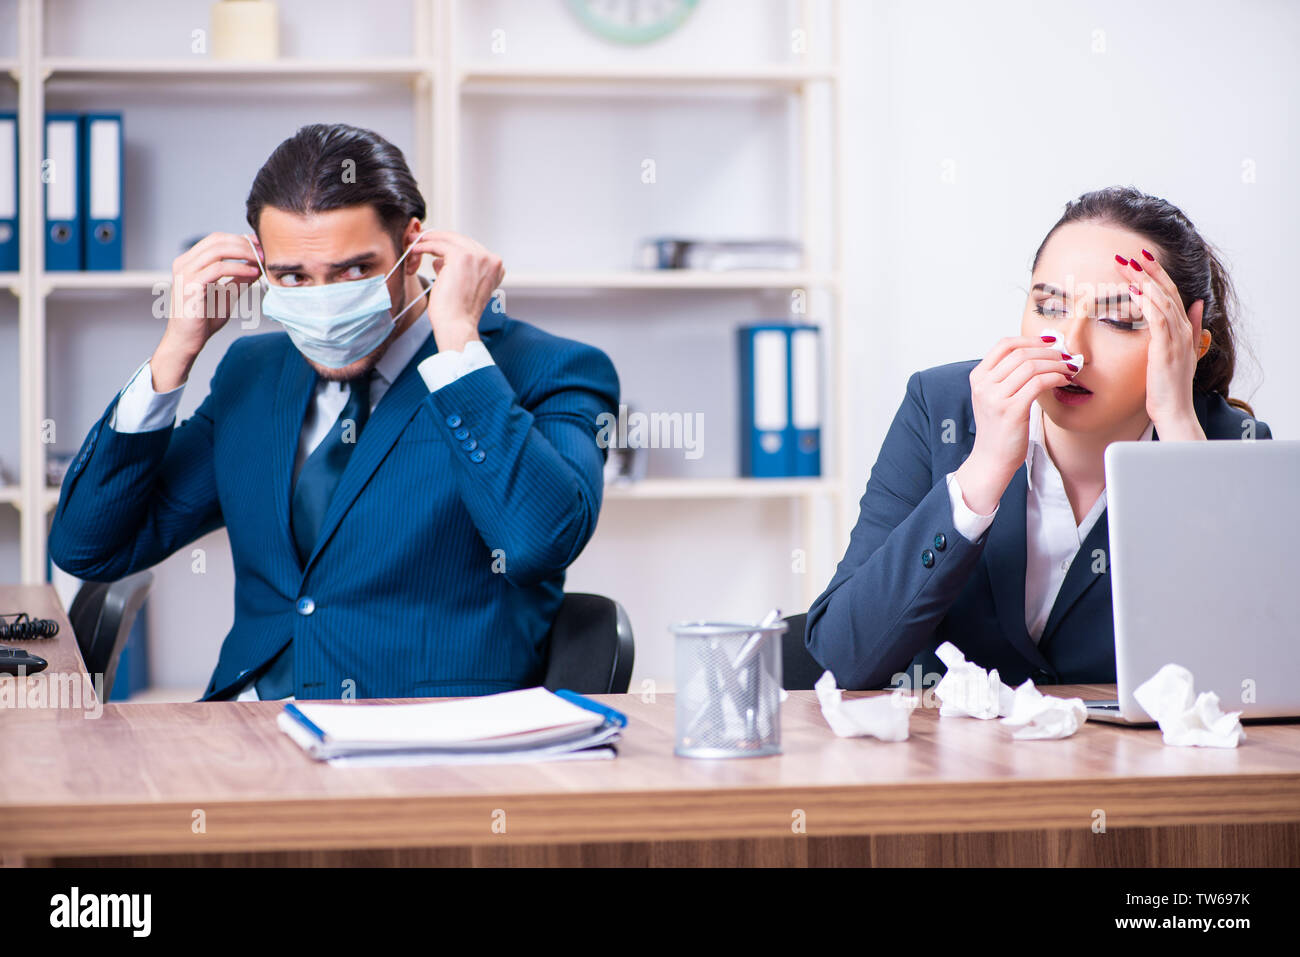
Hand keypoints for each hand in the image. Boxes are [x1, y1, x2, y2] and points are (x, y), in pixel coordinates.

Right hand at [153, 232, 262, 389]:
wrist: (187, 340)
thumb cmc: (204, 319)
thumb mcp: (226, 294)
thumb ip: (238, 280)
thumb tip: (257, 267)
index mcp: (189, 262)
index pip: (216, 239)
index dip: (240, 239)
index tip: (260, 245)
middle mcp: (184, 263)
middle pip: (218, 240)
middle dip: (244, 243)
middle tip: (264, 251)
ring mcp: (185, 273)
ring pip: (218, 250)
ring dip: (244, 253)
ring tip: (261, 260)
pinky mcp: (190, 286)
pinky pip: (218, 269)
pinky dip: (239, 268)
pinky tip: (253, 273)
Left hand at [406, 230, 504, 351]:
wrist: (457, 326)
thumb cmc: (458, 313)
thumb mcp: (464, 287)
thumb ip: (458, 271)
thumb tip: (440, 260)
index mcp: (496, 268)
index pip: (471, 248)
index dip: (451, 246)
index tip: (435, 245)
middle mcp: (491, 259)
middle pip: (461, 240)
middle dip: (439, 238)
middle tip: (421, 238)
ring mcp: (478, 256)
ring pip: (449, 239)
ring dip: (429, 239)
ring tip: (414, 242)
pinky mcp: (462, 256)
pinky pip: (439, 244)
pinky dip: (425, 245)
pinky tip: (415, 249)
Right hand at [956, 335, 1078, 512]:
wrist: (992, 459)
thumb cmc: (999, 429)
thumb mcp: (994, 397)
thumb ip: (1007, 376)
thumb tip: (1039, 354)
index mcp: (978, 377)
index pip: (1004, 345)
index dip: (1030, 339)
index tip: (1049, 342)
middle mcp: (984, 385)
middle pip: (1020, 353)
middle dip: (1048, 352)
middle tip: (1065, 356)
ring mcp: (996, 397)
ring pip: (1031, 366)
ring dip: (1055, 364)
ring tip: (1067, 368)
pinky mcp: (1011, 410)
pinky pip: (1038, 383)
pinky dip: (1055, 377)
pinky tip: (1063, 380)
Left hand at [1114, 249, 1205, 437]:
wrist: (1174, 410)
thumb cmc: (1171, 387)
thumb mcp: (1182, 353)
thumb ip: (1189, 327)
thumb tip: (1197, 303)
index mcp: (1184, 330)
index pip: (1171, 295)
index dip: (1158, 276)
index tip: (1142, 260)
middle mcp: (1182, 330)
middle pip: (1167, 292)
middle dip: (1150, 272)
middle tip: (1132, 254)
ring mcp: (1175, 339)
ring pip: (1162, 301)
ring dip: (1145, 282)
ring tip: (1128, 266)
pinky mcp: (1166, 349)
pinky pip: (1157, 320)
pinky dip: (1147, 304)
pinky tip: (1135, 291)